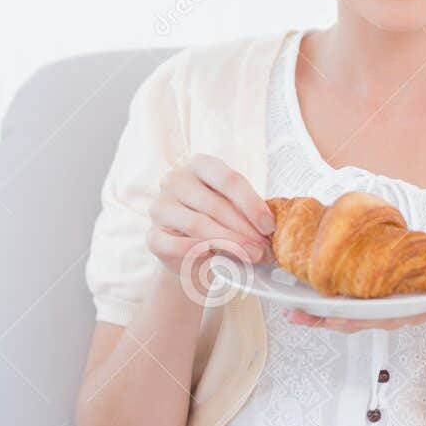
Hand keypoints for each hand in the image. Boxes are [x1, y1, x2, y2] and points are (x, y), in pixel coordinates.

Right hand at [147, 154, 273, 289]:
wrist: (189, 251)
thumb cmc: (217, 220)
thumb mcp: (233, 207)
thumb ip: (247, 211)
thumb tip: (273, 229)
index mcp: (199, 164)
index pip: (229, 179)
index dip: (252, 204)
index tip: (270, 226)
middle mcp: (175, 180)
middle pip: (216, 205)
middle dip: (245, 229)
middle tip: (265, 248)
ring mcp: (160, 207)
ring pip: (199, 225)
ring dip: (230, 242)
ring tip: (252, 255)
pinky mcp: (153, 236)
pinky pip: (179, 246)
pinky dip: (204, 254)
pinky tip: (222, 261)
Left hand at [283, 292, 425, 333]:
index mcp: (401, 313)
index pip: (375, 319)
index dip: (355, 319)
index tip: (335, 318)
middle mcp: (382, 314)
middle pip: (349, 321)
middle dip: (323, 321)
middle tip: (298, 315)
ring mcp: (371, 309)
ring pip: (339, 316)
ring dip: (314, 315)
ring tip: (290, 312)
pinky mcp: (363, 298)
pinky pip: (338, 304)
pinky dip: (318, 305)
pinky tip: (298, 300)